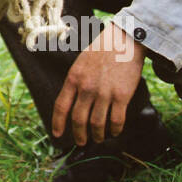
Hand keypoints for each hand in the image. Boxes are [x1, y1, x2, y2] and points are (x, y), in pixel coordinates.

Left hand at [51, 23, 145, 145]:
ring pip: (97, 124)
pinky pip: (116, 120)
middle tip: (81, 142)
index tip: (57, 134)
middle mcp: (86, 88)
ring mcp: (104, 93)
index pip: (61, 106)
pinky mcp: (121, 96)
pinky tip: (115, 131)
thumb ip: (76, 82)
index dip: (58, 123)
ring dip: (97, 135)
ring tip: (98, 138)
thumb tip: (73, 101)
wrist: (124, 39)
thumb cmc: (102, 49)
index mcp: (73, 78)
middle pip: (78, 119)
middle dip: (79, 135)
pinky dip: (115, 129)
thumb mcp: (81, 63)